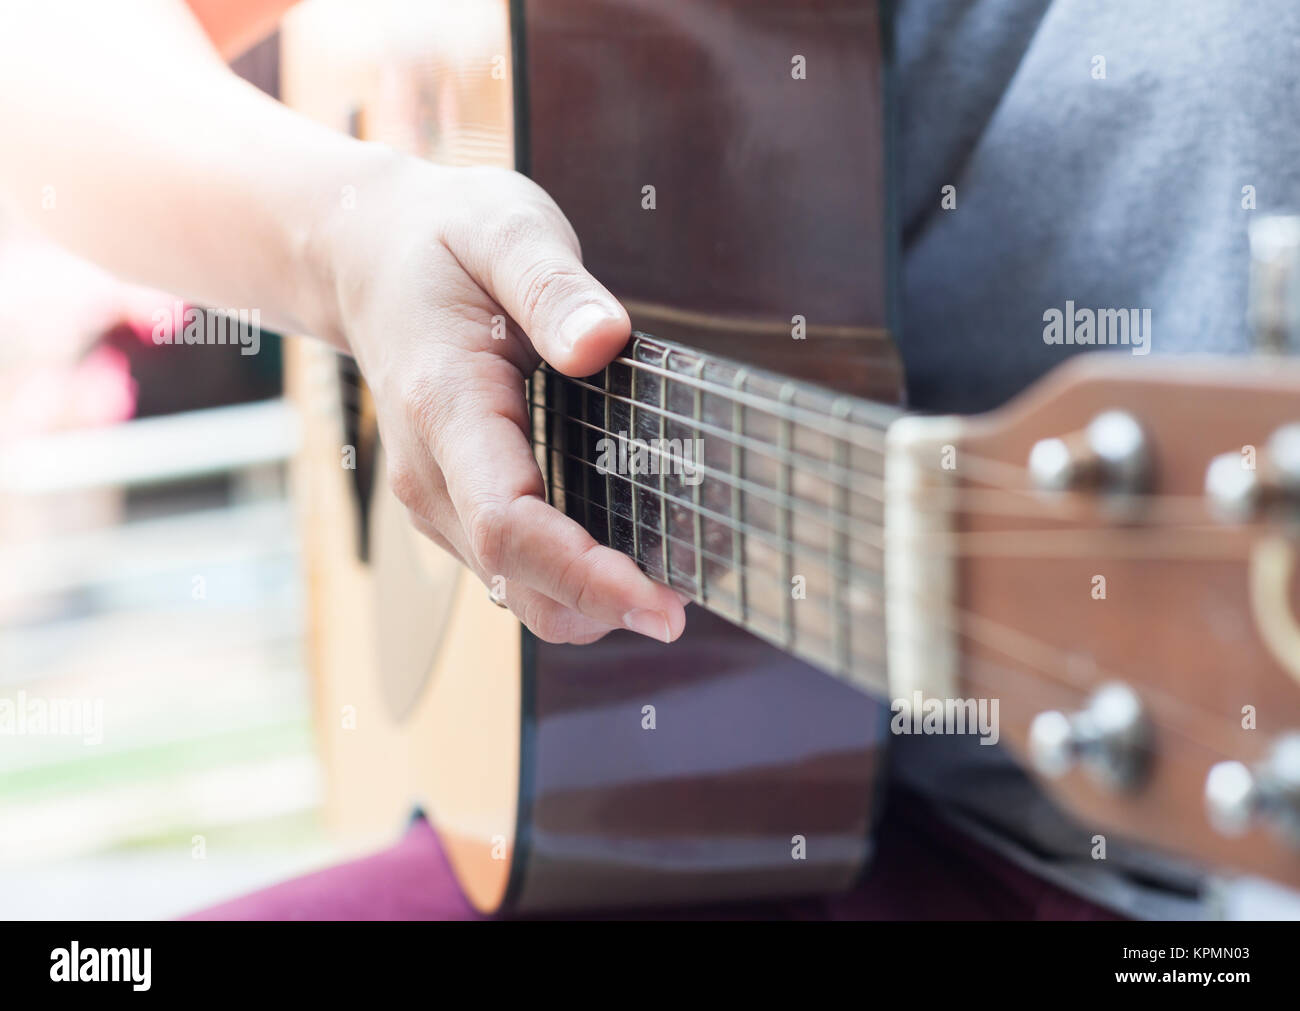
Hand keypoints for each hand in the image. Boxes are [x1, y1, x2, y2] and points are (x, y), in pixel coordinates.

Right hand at [326, 155, 687, 644]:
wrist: (368, 256)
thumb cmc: (443, 240)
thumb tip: (604, 341)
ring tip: (671, 580)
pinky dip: (569, 578)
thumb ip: (552, 287)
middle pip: (515, 579)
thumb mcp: (504, 229)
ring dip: (587, 601)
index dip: (585, 575)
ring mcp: (436, 496)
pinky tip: (626, 554)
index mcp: (444, 406)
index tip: (660, 603)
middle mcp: (430, 471)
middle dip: (600, 608)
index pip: (508, 523)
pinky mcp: (453, 502)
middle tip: (684, 607)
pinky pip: (511, 567)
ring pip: (514, 588)